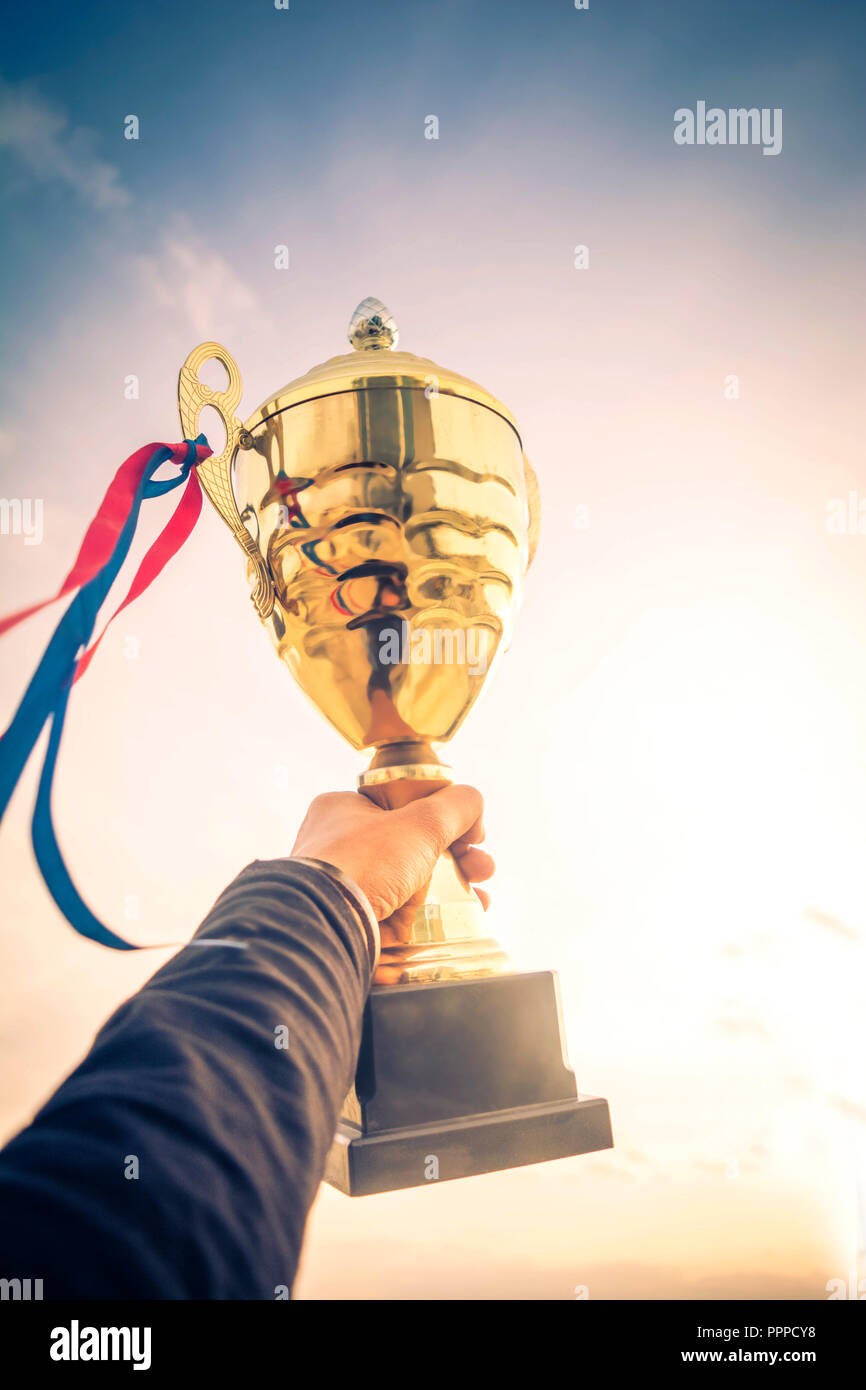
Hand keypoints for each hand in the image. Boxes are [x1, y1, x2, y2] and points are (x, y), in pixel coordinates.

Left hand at [290, 785, 494, 921]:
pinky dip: (427, 919)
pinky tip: (457, 923)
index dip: (443, 819)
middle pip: (412, 847)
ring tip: (480, 901)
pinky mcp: (351, 921)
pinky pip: (396, 916)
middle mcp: (338, 845)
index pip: (404, 806)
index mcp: (343, 809)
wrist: (323, 928)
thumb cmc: (364, 865)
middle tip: (483, 870)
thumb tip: (473, 803)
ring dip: (450, 890)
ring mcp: (343, 886)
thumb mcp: (420, 823)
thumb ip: (455, 807)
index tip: (472, 836)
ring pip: (407, 883)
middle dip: (458, 859)